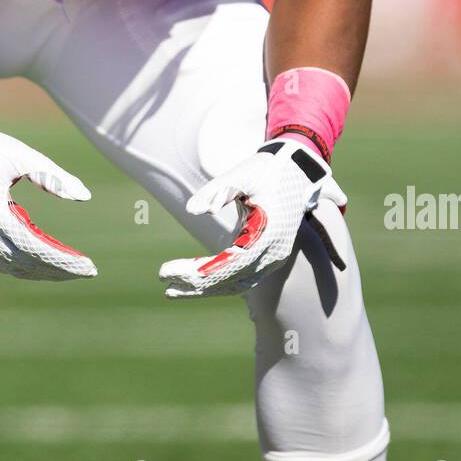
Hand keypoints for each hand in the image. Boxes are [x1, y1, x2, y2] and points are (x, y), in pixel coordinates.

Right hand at [0, 114, 96, 280]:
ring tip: (72, 269)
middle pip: (26, 263)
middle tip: (89, 271)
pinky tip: (48, 262)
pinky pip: (4, 261)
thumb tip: (85, 196)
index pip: (34, 249)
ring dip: (44, 271)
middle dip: (59, 270)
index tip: (88, 266)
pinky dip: (28, 265)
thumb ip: (53, 177)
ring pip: (14, 267)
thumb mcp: (22, 157)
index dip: (63, 261)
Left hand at [159, 137, 346, 297]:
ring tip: (172, 290)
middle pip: (230, 280)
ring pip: (235, 284)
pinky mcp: (267, 256)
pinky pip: (241, 278)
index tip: (166, 270)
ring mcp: (273, 257)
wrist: (297, 170)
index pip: (228, 264)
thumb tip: (191, 210)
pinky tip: (194, 283)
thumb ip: (217, 190)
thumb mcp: (242, 175)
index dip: (197, 272)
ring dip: (204, 288)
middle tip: (163, 278)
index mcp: (268, 234)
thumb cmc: (267, 169)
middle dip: (195, 283)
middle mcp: (274, 252)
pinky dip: (217, 282)